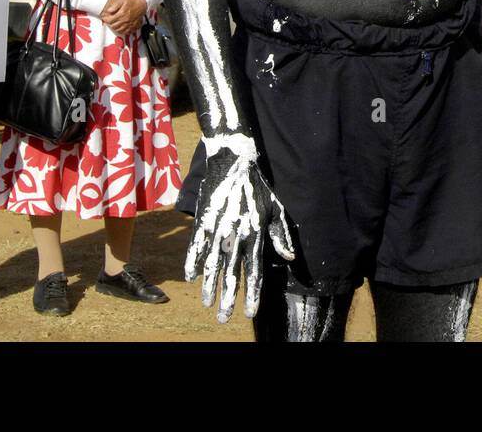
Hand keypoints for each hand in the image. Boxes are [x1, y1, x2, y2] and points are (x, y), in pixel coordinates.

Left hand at [101, 0, 146, 36]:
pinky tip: (120, 28)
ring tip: (113, 24)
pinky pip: (127, 32)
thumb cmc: (133, 0)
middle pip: (114, 26)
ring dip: (115, 28)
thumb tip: (108, 11)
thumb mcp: (122, 0)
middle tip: (108, 21)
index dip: (106, 19)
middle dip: (109, 24)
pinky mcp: (134, 26)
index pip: (110, 20)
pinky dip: (122, 31)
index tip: (104, 18)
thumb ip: (114, 6)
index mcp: (122, 14)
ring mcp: (130, 24)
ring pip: (119, 30)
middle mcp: (126, 20)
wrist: (143, 2)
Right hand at [186, 133, 294, 322]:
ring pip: (212, 266)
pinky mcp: (202, 221)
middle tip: (224, 318)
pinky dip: (192, 264)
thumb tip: (290, 258)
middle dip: (228, 299)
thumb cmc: (258, 187)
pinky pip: (195, 248)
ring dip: (209, 287)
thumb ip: (282, 235)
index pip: (254, 272)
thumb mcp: (276, 209)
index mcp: (255, 235)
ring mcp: (217, 230)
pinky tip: (190, 278)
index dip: (252, 294)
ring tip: (208, 304)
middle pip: (231, 275)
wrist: (233, 163)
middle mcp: (236, 237)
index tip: (249, 313)